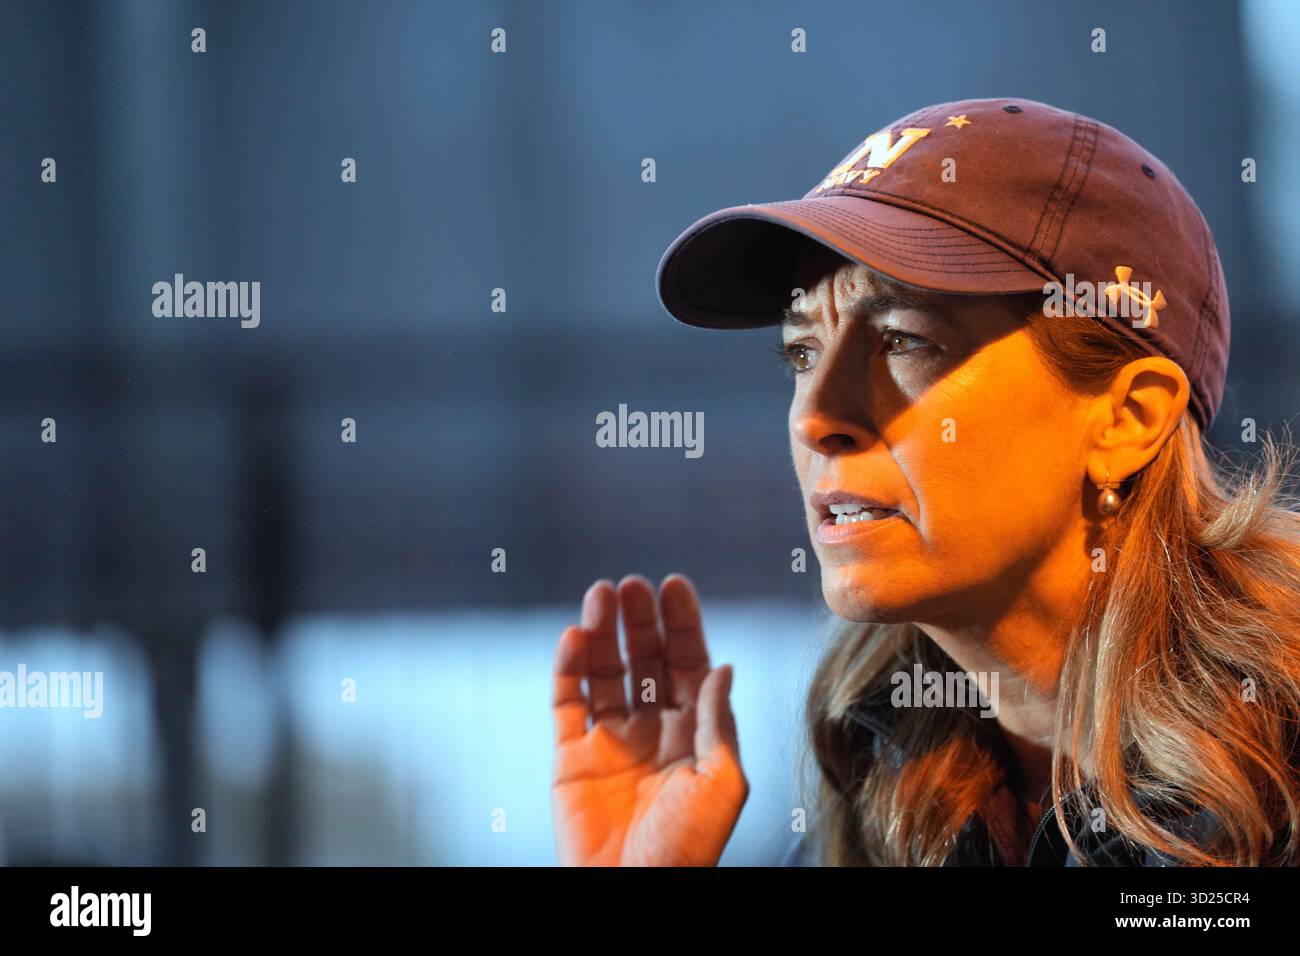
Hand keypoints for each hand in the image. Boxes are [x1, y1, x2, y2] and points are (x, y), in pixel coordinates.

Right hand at [551, 573, 747, 865]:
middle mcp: (653, 731)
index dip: (683, 625)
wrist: (632, 893)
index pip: (690, 666)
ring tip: (601, 594)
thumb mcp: (721, 783)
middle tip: (633, 584)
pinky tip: (574, 636)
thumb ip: (719, 722)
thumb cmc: (687, 849)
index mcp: (694, 734)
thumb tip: (723, 665)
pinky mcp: (571, 757)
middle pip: (646, 661)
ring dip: (603, 633)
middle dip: (641, 622)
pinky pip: (567, 702)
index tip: (674, 585)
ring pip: (604, 673)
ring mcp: (610, 741)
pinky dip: (567, 668)